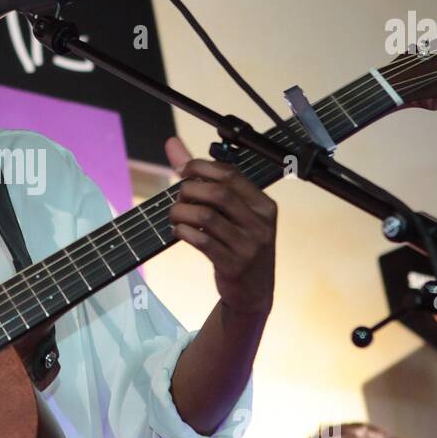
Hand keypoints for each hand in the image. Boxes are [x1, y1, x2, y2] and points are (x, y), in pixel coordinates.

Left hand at [165, 136, 276, 314]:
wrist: (253, 293)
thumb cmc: (238, 244)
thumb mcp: (232, 213)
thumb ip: (201, 176)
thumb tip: (171, 144)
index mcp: (265, 205)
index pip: (231, 174)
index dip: (200, 168)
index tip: (182, 171)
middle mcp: (261, 224)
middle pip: (219, 193)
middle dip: (190, 190)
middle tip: (178, 197)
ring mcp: (249, 246)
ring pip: (206, 217)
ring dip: (181, 212)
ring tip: (174, 215)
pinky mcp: (234, 266)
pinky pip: (202, 242)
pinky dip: (183, 231)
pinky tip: (178, 230)